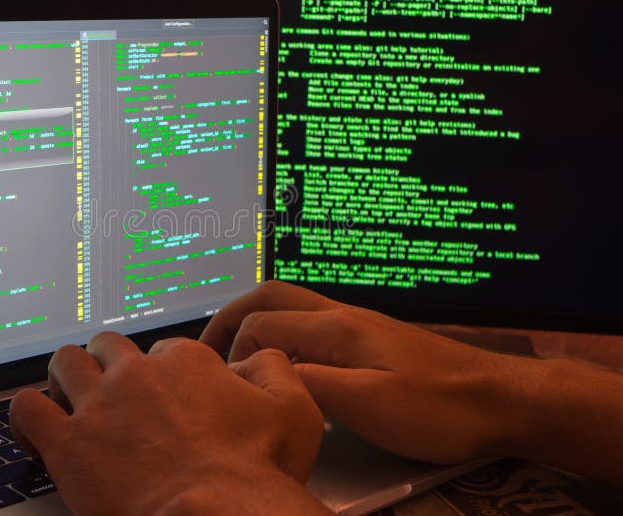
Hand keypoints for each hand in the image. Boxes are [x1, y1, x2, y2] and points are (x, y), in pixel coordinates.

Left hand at [10, 332, 330, 514]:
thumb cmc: (254, 472)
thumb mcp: (294, 409)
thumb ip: (275, 366)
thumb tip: (261, 351)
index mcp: (185, 362)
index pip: (163, 348)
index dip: (164, 370)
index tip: (166, 393)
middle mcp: (137, 373)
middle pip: (108, 346)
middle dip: (110, 362)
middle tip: (115, 389)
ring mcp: (99, 405)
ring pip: (65, 363)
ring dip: (67, 374)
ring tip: (71, 394)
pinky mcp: (68, 443)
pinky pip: (26, 408)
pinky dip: (27, 411)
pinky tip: (36, 425)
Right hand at [201, 281, 545, 464]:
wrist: (498, 398)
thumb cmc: (437, 406)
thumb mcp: (370, 405)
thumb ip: (312, 385)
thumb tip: (266, 374)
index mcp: (335, 328)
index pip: (261, 327)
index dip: (234, 354)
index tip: (226, 388)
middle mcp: (340, 315)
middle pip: (269, 296)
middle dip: (230, 316)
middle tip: (205, 347)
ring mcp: (356, 322)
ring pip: (289, 304)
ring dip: (253, 321)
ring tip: (234, 351)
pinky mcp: (368, 336)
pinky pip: (308, 320)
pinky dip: (279, 331)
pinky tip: (282, 359)